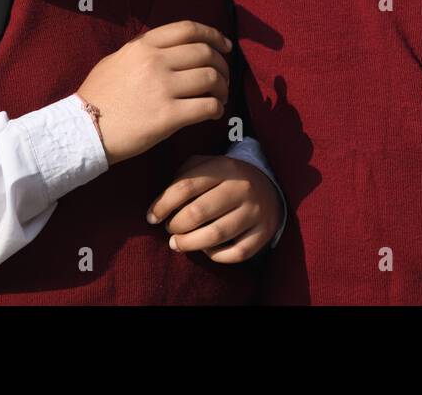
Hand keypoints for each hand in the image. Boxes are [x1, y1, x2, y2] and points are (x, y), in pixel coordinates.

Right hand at [77, 21, 231, 164]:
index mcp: (143, 46)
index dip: (213, 35)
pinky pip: (207, 106)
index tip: (224, 46)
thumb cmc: (98, 96)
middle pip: (206, 53)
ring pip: (211, 78)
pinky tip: (213, 113)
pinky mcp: (168, 117)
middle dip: (222, 65)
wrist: (82, 130)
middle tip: (223, 78)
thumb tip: (173, 48)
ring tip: (220, 97)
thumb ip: (144, 50)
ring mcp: (162, 89)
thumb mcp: (117, 60)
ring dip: (222, 88)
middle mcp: (155, 62)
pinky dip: (217, 109)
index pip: (188, 29)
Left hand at [147, 155, 280, 262]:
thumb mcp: (207, 165)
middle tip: (169, 229)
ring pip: (216, 234)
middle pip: (199, 212)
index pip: (186, 186)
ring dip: (189, 243)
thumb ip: (183, 176)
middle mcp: (242, 188)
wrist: (270, 186)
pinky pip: (236, 253)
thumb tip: (159, 206)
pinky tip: (206, 250)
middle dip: (176, 225)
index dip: (162, 205)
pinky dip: (216, 256)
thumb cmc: (225, 178)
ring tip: (177, 243)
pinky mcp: (264, 232)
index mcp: (224, 167)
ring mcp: (255, 211)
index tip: (151, 217)